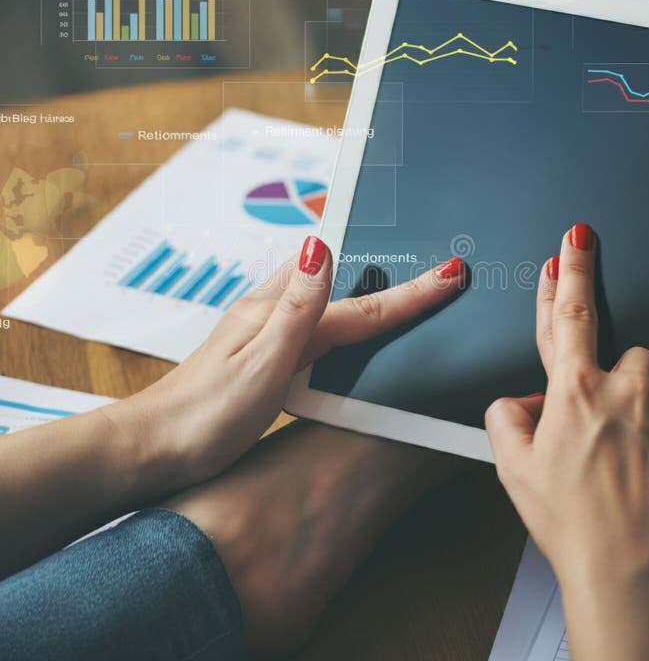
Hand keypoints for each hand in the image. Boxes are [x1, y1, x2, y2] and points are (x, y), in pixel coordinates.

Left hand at [114, 237, 465, 484]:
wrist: (156, 444)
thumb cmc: (204, 412)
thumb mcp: (258, 362)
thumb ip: (295, 307)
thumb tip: (320, 244)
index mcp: (282, 315)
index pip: (363, 304)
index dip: (412, 291)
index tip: (451, 273)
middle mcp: (276, 313)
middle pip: (347, 288)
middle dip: (391, 273)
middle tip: (433, 263)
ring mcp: (268, 330)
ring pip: (329, 301)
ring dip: (366, 288)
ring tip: (402, 283)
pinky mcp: (265, 352)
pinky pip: (314, 323)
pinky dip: (342, 314)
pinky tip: (346, 323)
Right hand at [485, 224, 648, 660]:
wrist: (627, 570)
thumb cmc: (568, 521)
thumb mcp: (509, 466)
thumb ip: (505, 414)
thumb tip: (522, 398)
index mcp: (574, 391)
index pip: (571, 313)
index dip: (571, 271)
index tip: (577, 240)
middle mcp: (625, 391)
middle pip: (623, 356)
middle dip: (610, 379)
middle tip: (601, 429)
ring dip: (640, 408)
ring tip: (628, 457)